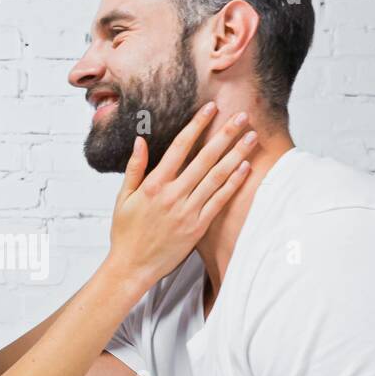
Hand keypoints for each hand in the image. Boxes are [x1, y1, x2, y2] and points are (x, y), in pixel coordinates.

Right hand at [106, 102, 254, 287]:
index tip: (211, 108)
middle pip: (204, 158)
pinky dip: (233, 183)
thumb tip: (140, 141)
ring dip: (236, 155)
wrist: (132, 267)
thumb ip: (134, 168)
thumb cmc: (126, 233)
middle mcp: (173, 195)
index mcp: (154, 184)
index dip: (197, 125)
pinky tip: (245, 167)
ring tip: (251, 137)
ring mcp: (187, 211)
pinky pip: (219, 201)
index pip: (180, 147)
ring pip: (216, 177)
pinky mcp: (197, 227)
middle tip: (242, 116)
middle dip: (225, 134)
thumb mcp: (123, 198)